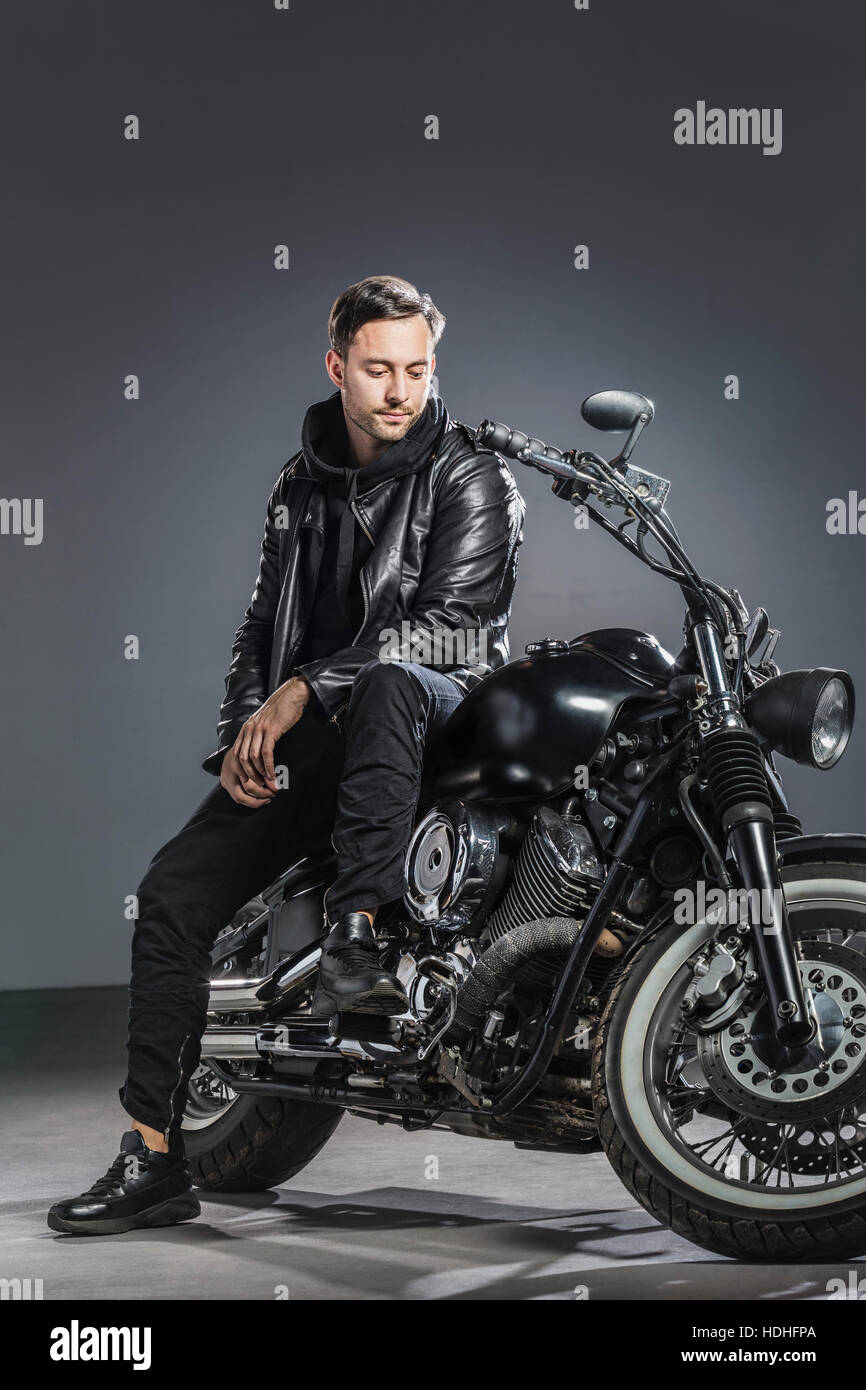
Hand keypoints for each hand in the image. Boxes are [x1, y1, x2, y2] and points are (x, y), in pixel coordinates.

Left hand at [220, 677, 309, 806]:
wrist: (292, 695)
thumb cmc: (281, 711)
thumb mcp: (265, 723)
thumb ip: (259, 735)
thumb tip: (259, 752)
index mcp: (246, 729)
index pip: (237, 754)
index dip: (241, 770)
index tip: (249, 782)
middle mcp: (249, 729)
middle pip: (242, 758)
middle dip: (249, 776)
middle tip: (257, 787)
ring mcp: (259, 729)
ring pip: (252, 758)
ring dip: (259, 774)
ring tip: (267, 785)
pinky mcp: (271, 730)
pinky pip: (266, 753)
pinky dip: (268, 767)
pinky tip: (272, 775)